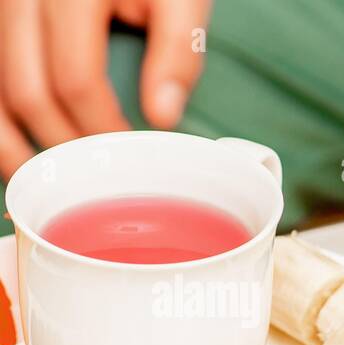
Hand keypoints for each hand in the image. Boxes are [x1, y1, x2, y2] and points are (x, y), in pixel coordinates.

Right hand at [0, 0, 211, 176]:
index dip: (102, 130)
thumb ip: (178, 48)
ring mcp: (0, 2)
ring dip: (10, 140)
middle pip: (28, 89)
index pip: (76, 80)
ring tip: (41, 180)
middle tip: (94, 179)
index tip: (130, 158)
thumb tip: (163, 116)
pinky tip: (16, 145)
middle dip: (60, 144)